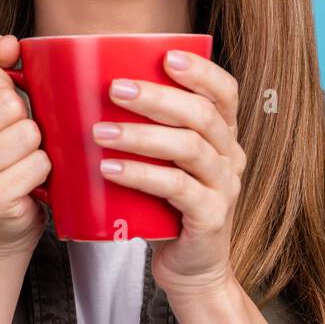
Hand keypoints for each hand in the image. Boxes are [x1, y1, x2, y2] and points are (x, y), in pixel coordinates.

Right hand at [0, 35, 48, 259]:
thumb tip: (9, 42)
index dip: (2, 85)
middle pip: (8, 101)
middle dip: (21, 118)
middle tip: (10, 142)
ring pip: (27, 132)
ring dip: (34, 146)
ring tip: (17, 161)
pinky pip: (39, 162)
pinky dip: (42, 170)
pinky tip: (24, 182)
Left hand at [91, 49, 245, 300]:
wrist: (190, 268)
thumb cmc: (168, 205)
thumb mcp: (166, 161)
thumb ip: (150, 129)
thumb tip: (92, 88)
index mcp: (224, 135)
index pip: (225, 92)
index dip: (201, 71)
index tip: (167, 55)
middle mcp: (231, 156)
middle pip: (201, 115)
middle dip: (157, 97)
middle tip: (115, 89)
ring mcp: (225, 186)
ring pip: (188, 148)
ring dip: (141, 135)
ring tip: (100, 131)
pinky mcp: (210, 216)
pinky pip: (176, 188)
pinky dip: (141, 174)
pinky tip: (110, 168)